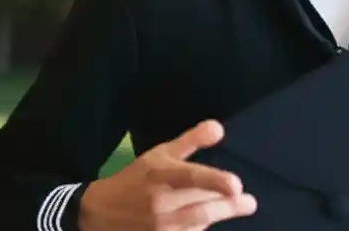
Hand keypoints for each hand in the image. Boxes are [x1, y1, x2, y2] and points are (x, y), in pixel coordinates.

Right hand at [78, 120, 256, 230]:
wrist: (99, 212)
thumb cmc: (135, 179)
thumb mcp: (160, 154)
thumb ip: (191, 141)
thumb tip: (219, 128)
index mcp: (160, 175)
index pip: (190, 178)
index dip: (214, 181)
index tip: (237, 185)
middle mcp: (160, 203)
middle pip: (201, 208)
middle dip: (229, 206)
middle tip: (249, 202)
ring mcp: (158, 227)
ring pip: (197, 224)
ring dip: (217, 216)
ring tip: (238, 206)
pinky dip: (199, 230)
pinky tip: (207, 222)